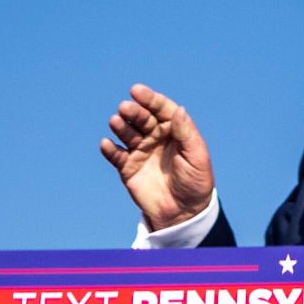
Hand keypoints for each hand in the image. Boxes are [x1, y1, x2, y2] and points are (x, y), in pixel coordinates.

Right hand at [100, 84, 214, 230]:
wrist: (184, 212)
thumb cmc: (195, 182)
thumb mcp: (196, 157)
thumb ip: (186, 133)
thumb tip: (179, 109)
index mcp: (174, 130)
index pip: (161, 109)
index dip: (150, 99)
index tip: (136, 90)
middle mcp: (155, 136)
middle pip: (142, 118)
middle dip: (133, 111)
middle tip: (125, 108)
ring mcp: (140, 150)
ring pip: (127, 133)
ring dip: (120, 126)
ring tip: (116, 122)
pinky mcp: (128, 167)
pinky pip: (116, 155)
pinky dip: (109, 149)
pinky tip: (106, 144)